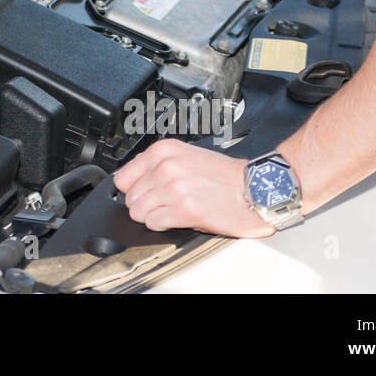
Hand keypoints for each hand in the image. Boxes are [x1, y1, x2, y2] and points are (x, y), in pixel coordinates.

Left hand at [111, 139, 275, 237]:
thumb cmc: (223, 176)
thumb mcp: (184, 157)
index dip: (133, 190)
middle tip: (164, 204)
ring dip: (153, 216)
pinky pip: (154, 223)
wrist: (253, 188)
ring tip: (172, 211)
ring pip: (138, 212)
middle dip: (144, 205)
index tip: (144, 194)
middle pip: (130, 198)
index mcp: (163, 151)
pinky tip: (177, 218)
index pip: (122, 178)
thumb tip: (131, 183)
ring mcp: (173, 188)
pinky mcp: (184, 209)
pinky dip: (162, 225)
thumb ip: (155, 166)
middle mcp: (165, 167)